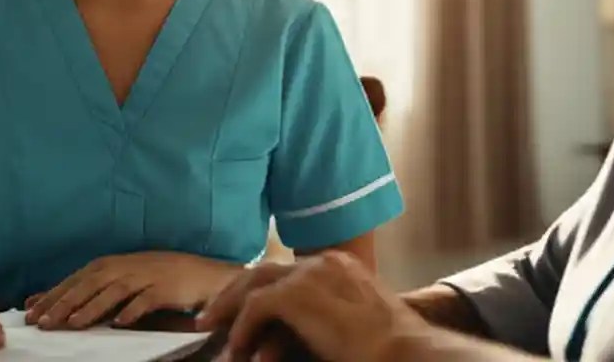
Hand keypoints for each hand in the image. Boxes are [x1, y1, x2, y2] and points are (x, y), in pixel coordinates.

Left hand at [24, 251, 241, 329]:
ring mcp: (147, 276)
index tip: (30, 314)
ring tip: (73, 324)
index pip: (76, 279)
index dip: (53, 295)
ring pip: (114, 291)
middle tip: (44, 322)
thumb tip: (40, 301)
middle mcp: (126, 267)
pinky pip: (147, 300)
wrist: (204, 275)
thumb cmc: (157, 278)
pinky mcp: (167, 289)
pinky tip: (120, 323)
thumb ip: (85, 291)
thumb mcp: (119, 280)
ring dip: (93, 307)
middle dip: (65, 302)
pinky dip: (133, 310)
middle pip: (90, 284)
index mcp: (112, 264)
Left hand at [197, 252, 431, 361]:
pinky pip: (256, 308)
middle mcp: (323, 262)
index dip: (259, 288)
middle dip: (234, 292)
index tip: (240, 306)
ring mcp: (309, 275)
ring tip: (209, 326)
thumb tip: (298, 331)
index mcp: (339, 265)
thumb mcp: (357, 321)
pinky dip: (242, 328)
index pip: (287, 270)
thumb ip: (330, 315)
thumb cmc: (391, 347)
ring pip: (253, 283)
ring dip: (229, 306)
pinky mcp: (298, 295)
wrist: (405, 351)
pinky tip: (237, 348)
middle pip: (265, 270)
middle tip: (210, 313)